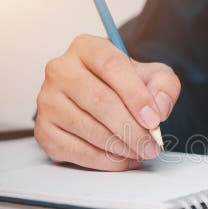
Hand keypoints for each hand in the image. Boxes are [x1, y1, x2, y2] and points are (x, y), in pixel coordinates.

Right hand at [35, 35, 180, 170]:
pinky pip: (74, 150)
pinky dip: (102, 160)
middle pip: (100, 101)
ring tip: (140, 152)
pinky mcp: (44, 129)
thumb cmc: (123, 85)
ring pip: (88, 128)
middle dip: (131, 129)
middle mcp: (60, 70)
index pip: (111, 66)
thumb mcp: (151, 76)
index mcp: (86, 48)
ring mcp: (47, 100)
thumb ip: (163, 86)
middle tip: (151, 146)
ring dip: (120, 147)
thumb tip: (159, 108)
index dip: (136, 95)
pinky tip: (121, 159)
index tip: (154, 119)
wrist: (99, 98)